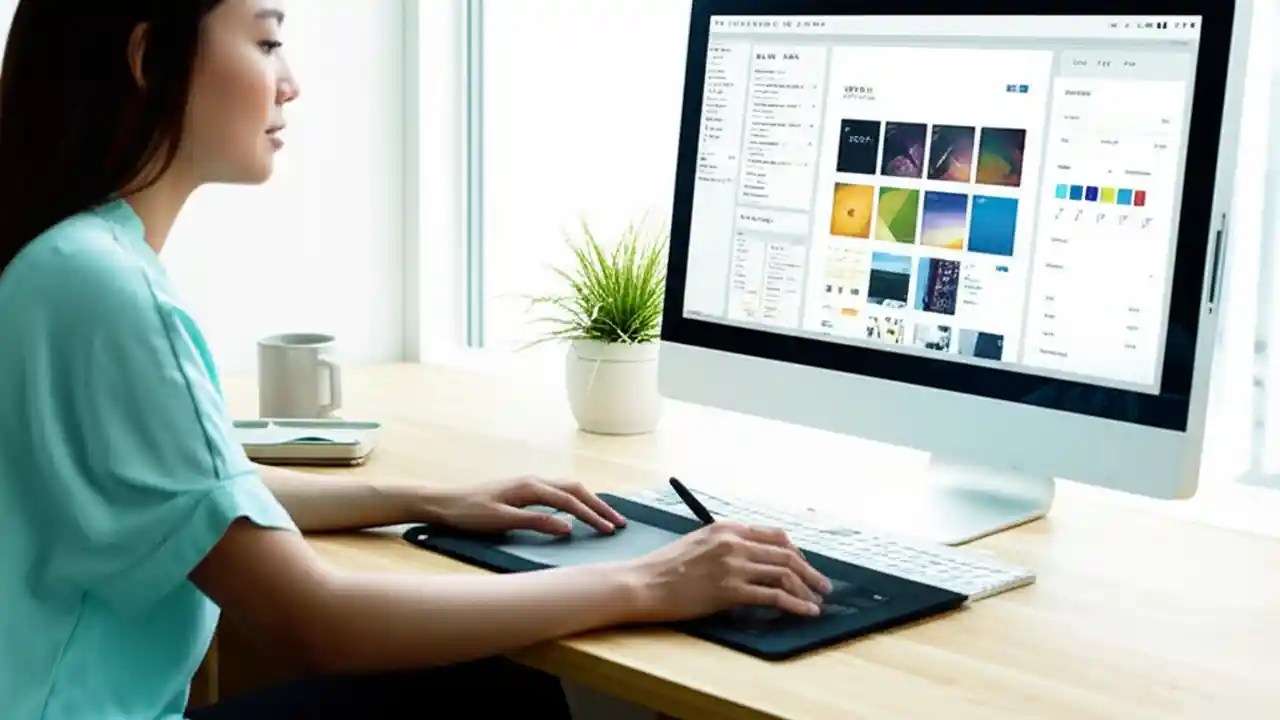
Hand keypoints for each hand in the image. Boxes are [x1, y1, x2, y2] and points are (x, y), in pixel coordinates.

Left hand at [426, 475, 627, 535]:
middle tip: (618, 523)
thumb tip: (568, 527)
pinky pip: (558, 491)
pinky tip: (578, 509)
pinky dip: (575, 499)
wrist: (443, 502)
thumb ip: (536, 522)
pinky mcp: (523, 490)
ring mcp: (528, 484)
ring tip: (606, 517)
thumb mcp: (501, 521)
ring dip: (589, 501)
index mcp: (530, 487)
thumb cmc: (468, 514)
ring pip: (568, 488)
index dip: (591, 515)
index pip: (569, 501)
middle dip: (599, 505)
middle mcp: (533, 481)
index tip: (609, 530)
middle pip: (575, 489)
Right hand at [626, 522, 832, 622]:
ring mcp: (733, 565)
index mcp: (727, 527)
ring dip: (807, 589)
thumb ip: (726, 544)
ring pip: (785, 574)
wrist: (644, 583)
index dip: (797, 553)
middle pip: (787, 555)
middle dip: (811, 572)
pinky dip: (796, 604)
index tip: (805, 566)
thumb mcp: (699, 542)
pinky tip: (806, 612)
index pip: (775, 536)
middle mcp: (734, 542)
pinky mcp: (730, 590)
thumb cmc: (665, 567)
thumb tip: (752, 558)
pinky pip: (774, 596)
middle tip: (823, 586)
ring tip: (817, 602)